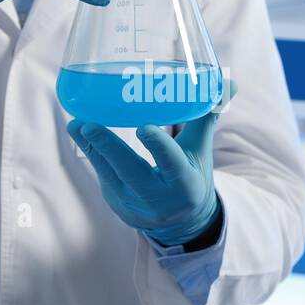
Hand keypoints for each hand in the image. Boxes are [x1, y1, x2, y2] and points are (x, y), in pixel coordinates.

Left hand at [67, 80, 237, 247]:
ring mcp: (134, 205)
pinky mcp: (115, 203)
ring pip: (110, 174)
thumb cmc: (191, 175)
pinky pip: (102, 175)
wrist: (179, 221)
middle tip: (89, 124)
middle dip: (109, 149)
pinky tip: (79, 132)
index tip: (144, 128)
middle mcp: (159, 200)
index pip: (173, 166)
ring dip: (92, 148)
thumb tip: (228, 82)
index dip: (159, 148)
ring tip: (77, 123)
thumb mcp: (201, 151)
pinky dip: (91, 153)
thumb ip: (207, 116)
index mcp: (185, 186)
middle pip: (131, 172)